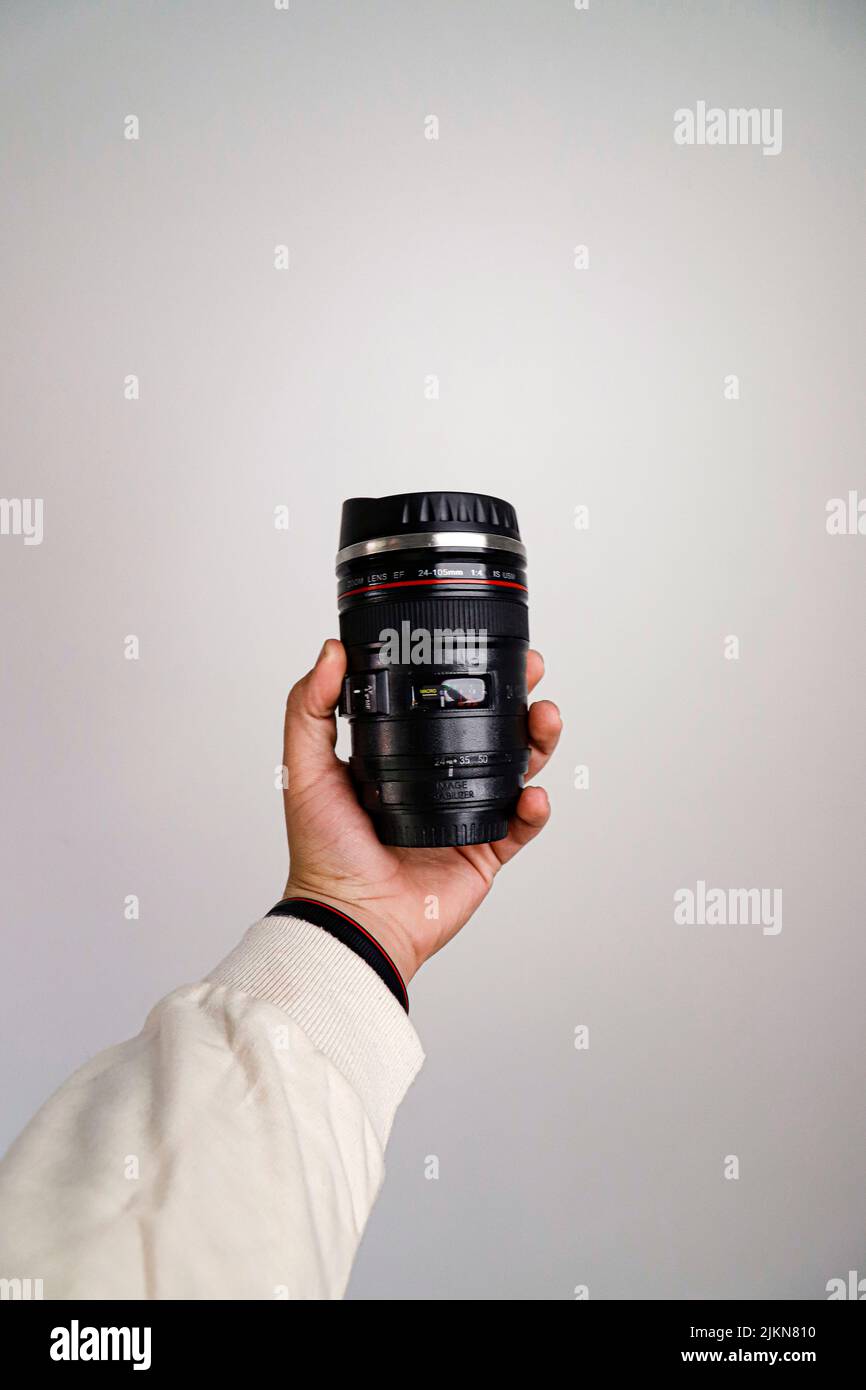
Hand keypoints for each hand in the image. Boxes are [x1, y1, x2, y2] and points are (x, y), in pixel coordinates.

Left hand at [282, 640, 560, 984]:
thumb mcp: (304, 769)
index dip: (469, 673)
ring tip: (544, 719)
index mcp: (401, 757)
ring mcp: (465, 816)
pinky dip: (535, 809)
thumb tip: (330, 651)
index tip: (486, 644)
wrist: (350, 919)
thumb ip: (310, 708)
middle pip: (492, 728)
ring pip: (517, 768)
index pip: (443, 704)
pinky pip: (521, 826)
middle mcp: (437, 781)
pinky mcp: (484, 853)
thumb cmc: (323, 854)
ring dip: (538, 740)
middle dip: (519, 697)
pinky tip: (534, 794)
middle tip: (533, 671)